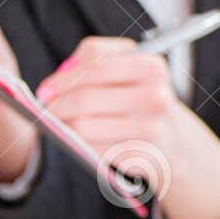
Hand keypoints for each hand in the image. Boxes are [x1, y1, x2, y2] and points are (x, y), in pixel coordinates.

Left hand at [35, 37, 219, 218]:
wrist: (177, 145)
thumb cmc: (139, 104)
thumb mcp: (126, 76)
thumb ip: (90, 67)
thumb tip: (49, 89)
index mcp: (151, 66)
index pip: (95, 62)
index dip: (62, 77)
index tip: (45, 89)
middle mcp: (156, 95)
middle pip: (84, 97)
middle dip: (55, 106)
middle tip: (42, 112)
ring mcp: (152, 127)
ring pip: (83, 126)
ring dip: (63, 128)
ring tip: (57, 127)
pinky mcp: (143, 156)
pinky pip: (94, 149)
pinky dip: (81, 147)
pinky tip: (81, 144)